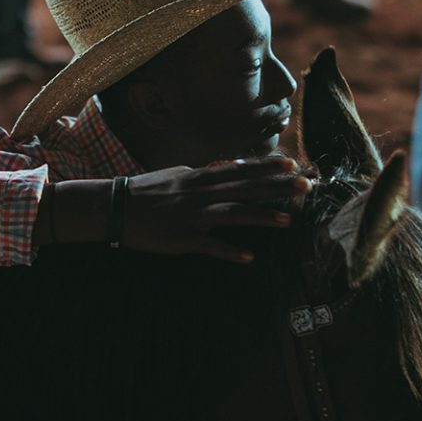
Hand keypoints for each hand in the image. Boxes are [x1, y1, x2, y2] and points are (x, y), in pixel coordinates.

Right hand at [124, 156, 310, 262]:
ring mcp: (192, 216)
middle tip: (306, 186)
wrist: (115, 207)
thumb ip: (203, 173)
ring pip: (233, 214)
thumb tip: (225, 166)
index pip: (240, 169)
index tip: (293, 163)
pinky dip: (229, 251)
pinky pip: (209, 246)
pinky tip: (249, 257)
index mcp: (200, 177)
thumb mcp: (177, 175)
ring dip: (261, 217)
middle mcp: (200, 193)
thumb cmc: (146, 191)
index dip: (267, 166)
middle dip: (277, 187)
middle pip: (246, 188)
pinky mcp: (182, 238)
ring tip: (287, 221)